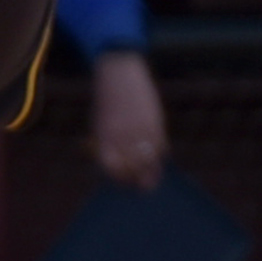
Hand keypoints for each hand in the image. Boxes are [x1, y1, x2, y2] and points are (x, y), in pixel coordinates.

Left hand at [89, 51, 167, 190]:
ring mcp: (141, 130)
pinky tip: (157, 155)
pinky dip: (160, 154)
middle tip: (143, 187)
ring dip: (152, 171)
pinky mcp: (155, 122)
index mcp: (105, 137)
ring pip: (151, 161)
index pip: (113, 169)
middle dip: (139, 181)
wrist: (118, 73)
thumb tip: (120, 167)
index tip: (124, 182)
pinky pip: (161, 147)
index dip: (119, 179)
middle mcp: (123, 136)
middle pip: (135, 168)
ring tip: (153, 177)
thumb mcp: (100, 123)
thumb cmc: (106, 101)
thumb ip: (108, 144)